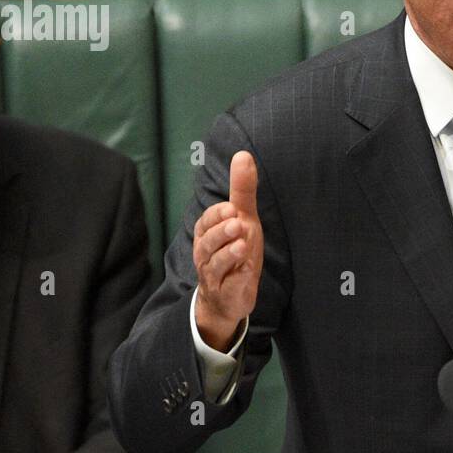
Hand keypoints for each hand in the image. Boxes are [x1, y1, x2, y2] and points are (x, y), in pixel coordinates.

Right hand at [194, 151, 263, 350]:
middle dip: (221, 232)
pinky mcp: (226, 294)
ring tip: (242, 245)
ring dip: (228, 254)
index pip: (206, 222)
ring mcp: (214, 275)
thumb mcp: (243, 219)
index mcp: (207, 234)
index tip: (231, 209)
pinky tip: (247, 271)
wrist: (228, 297)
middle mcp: (205, 253)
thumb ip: (242, 190)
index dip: (217, 216)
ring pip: (215, 264)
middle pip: (207, 242)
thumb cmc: (234, 251)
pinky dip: (238, 279)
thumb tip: (243, 155)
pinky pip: (229, 287)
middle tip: (237, 224)